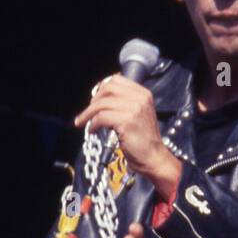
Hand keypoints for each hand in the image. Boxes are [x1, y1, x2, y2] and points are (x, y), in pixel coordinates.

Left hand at [74, 74, 181, 197]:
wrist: (153, 157)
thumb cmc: (143, 139)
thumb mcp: (138, 114)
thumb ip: (124, 103)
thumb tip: (100, 98)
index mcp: (143, 94)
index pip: (116, 80)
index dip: (102, 89)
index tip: (94, 100)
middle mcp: (140, 99)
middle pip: (108, 89)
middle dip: (93, 100)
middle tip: (88, 112)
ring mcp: (134, 109)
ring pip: (101, 104)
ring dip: (88, 114)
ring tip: (84, 123)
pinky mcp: (127, 122)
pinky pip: (102, 117)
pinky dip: (93, 124)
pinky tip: (92, 130)